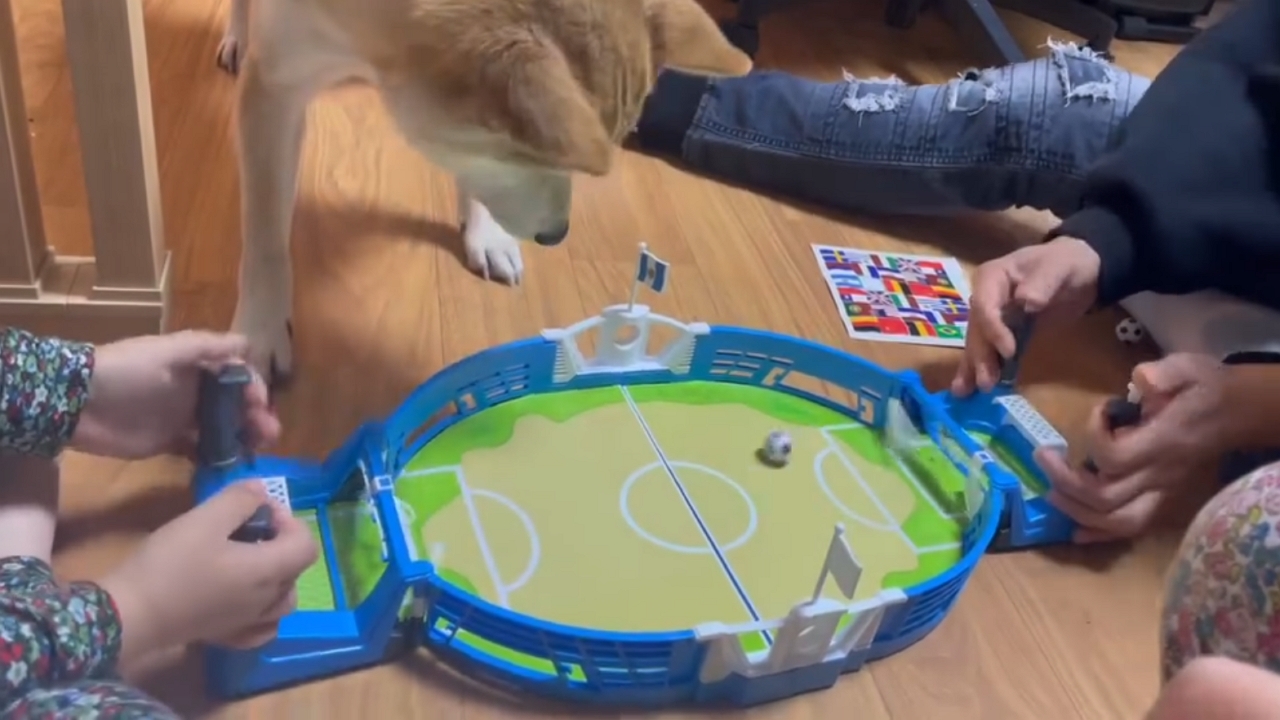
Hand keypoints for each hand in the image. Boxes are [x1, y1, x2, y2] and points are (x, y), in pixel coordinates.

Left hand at [72, 331, 279, 458]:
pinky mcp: (167, 443)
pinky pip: (199, 450)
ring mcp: (181, 418)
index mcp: (196, 366)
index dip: (253, 389)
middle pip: (234, 404)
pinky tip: (229, 464)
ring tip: (255, 452)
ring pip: (222, 428)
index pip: (237, 375)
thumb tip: (249, 343)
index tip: (260, 405)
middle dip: (256, 417)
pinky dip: (215, 455)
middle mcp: (193, 391)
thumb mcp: (168, 352)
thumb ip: (208, 347)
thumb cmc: (127, 371)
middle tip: (269, 435)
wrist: (77, 403)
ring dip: (242, 437)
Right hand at [100, 481, 318, 663]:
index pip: (306, 544)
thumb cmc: (170, 563)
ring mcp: (248, 623)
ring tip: (244, 561)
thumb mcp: (204, 519)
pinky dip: (263, 611)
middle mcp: (267, 600)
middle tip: (244, 528)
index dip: (289, 521)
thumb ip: (240, 500)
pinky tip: (243, 600)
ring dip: (275, 575)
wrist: (130, 614)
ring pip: (282, 599)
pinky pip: (262, 626)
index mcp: (268, 570)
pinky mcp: (227, 637)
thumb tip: (261, 491)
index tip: (257, 511)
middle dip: (279, 542)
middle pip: (295, 569)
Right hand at [952, 237, 1100, 395]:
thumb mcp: (1059, 267)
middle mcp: (984, 298)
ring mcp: (991, 317)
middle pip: (977, 329)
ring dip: (974, 367)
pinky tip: (971, 389)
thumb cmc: (1066, 264)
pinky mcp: (1003, 332)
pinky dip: (982, 368)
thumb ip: (1042, 282)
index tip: (1009, 351)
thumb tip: (1026, 301)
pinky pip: (990, 351)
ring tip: (965, 393)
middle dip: (980, 356)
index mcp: (992, 277)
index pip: (984, 306)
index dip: (993, 329)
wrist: (1079, 270)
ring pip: (978, 343)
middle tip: (986, 383)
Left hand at [1038, 353, 1230, 541]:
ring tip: (1051, 492)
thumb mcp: (1189, 368)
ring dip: (1077, 511)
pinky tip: (1075, 532)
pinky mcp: (1163, 500)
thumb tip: (1142, 379)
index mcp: (1164, 443)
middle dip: (1066, 482)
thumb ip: (1164, 373)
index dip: (1093, 437)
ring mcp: (1163, 493)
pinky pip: (1131, 528)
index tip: (1097, 411)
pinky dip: (1100, 534)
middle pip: (1106, 498)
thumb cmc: (1206, 388)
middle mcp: (1161, 475)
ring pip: (1117, 522)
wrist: (1240, 413)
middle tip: (1043, 457)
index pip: (1116, 457)